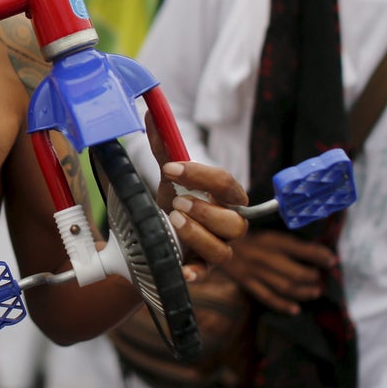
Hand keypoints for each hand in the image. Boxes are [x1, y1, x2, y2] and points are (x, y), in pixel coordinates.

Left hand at [145, 112, 247, 280]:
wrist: (154, 235)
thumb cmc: (171, 201)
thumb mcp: (167, 176)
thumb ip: (162, 146)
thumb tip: (150, 112)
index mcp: (225, 197)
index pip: (227, 184)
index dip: (201, 175)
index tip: (170, 167)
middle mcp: (227, 225)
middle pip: (235, 221)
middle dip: (207, 210)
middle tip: (177, 201)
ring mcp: (216, 249)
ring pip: (223, 250)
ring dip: (199, 235)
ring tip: (173, 221)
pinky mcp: (200, 269)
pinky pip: (205, 275)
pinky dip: (196, 274)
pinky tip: (183, 270)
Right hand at [222, 229, 336, 314]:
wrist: (212, 238)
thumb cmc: (243, 233)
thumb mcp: (263, 229)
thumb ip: (285, 238)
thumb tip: (315, 249)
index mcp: (270, 238)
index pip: (299, 248)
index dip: (318, 255)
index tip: (332, 260)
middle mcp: (263, 255)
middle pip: (294, 272)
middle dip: (311, 278)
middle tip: (319, 278)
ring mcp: (253, 270)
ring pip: (284, 286)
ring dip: (303, 292)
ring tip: (315, 292)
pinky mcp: (245, 282)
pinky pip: (266, 296)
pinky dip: (282, 305)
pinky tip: (295, 309)